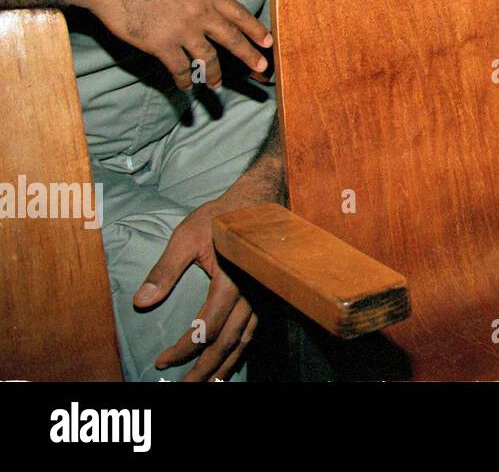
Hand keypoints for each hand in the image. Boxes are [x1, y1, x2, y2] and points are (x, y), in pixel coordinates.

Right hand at [87, 0, 271, 90]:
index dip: (256, 30)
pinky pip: (179, 68)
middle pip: (232, 39)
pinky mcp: (161, 45)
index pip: (239, 15)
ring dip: (214, 75)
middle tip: (261, 68)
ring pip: (207, 59)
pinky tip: (186, 85)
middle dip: (248, 55)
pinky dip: (184, 79)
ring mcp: (183, 31)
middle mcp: (201, 14)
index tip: (268, 42)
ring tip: (216, 85)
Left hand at [133, 196, 257, 381]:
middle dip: (203, 369)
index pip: (206, 328)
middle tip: (183, 387)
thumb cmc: (220, 218)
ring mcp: (263, 297)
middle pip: (227, 343)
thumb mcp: (185, 238)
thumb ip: (164, 271)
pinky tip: (229, 362)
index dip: (183, 349)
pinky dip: (239, 352)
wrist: (258, 202)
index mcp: (232, 281)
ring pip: (243, 342)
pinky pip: (254, 332)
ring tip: (207, 385)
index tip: (161, 360)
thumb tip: (141, 301)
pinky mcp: (267, 296)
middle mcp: (252, 294)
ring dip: (223, 367)